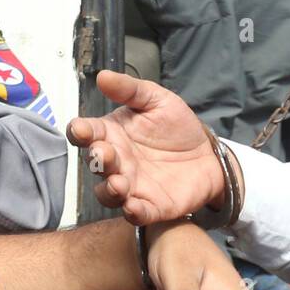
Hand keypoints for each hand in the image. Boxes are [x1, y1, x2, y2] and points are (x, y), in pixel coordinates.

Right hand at [67, 70, 222, 224]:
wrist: (209, 155)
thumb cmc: (176, 127)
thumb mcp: (156, 100)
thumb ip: (130, 89)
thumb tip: (103, 76)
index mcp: (110, 134)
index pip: (86, 133)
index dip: (79, 131)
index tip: (82, 129)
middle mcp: (115, 162)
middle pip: (95, 164)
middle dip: (98, 160)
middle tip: (107, 154)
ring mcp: (130, 186)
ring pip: (107, 193)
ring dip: (108, 190)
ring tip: (118, 184)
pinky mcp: (150, 206)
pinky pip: (135, 213)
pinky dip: (132, 212)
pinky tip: (134, 206)